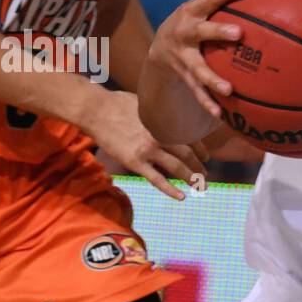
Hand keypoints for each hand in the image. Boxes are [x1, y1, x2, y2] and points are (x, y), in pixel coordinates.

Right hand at [83, 90, 209, 200]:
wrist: (96, 110)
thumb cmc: (119, 104)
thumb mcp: (147, 104)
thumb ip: (161, 114)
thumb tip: (172, 116)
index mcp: (166, 122)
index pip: (192, 138)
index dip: (201, 150)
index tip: (206, 157)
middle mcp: (161, 136)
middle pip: (188, 155)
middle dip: (199, 167)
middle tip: (204, 175)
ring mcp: (148, 150)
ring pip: (176, 168)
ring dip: (191, 178)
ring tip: (199, 186)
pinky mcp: (135, 161)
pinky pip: (157, 180)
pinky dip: (170, 190)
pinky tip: (181, 197)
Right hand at [144, 0, 248, 122]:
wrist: (160, 48)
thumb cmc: (192, 18)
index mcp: (192, 12)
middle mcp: (184, 33)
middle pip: (200, 31)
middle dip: (217, 31)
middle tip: (238, 34)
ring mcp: (183, 57)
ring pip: (197, 69)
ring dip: (212, 79)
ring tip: (229, 90)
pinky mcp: (184, 77)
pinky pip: (197, 92)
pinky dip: (208, 103)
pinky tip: (221, 115)